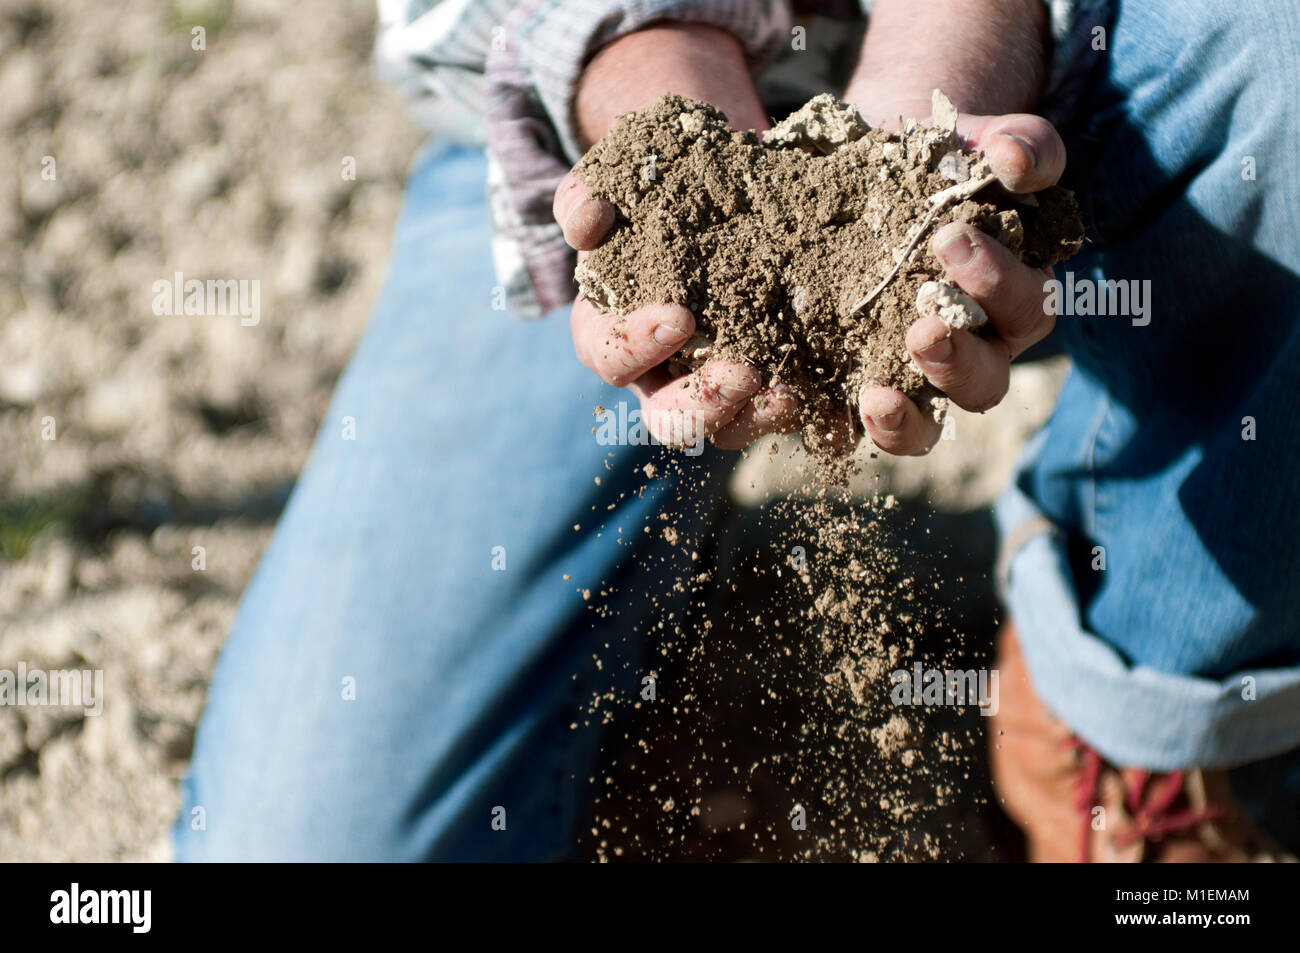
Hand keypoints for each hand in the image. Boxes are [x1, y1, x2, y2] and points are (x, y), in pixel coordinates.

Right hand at [556, 24, 800, 451]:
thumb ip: (586, 194)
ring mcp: (716, 385)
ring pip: (727, 431)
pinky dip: (807, 410)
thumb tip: (585, 224)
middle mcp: (661, 373)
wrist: (733, 182)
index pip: (608, 355)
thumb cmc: (664, 185)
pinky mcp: (770, 384)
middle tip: (743, 373)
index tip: (680, 315)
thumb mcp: (621, 178)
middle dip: (701, 404)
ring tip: (789, 393)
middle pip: (667, 419)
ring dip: (754, 418)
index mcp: (612, 329)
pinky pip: (783, 415)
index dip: (636, 345)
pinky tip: (829, 394)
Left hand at [854, 110, 1066, 454]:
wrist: (870, 171)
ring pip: (925, 427)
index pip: (1026, 309)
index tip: (950, 239)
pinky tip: (803, 406)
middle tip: (923, 329)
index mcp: (1013, 301)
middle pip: (983, 382)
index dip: (999, 284)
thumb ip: (1019, 146)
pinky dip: (833, 425)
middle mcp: (971, 352)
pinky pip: (850, 427)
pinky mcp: (853, 388)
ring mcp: (911, 379)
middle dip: (956, 360)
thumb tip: (1014, 161)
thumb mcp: (979, 145)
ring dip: (905, 420)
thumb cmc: (940, 164)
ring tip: (874, 397)